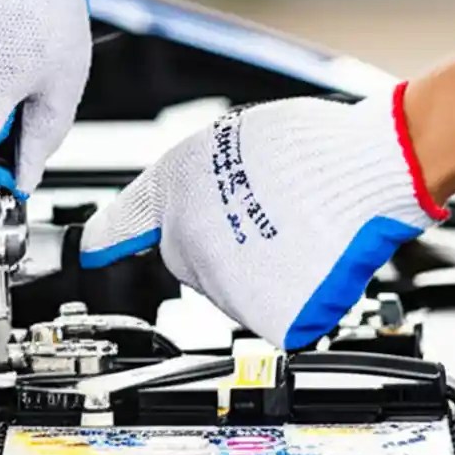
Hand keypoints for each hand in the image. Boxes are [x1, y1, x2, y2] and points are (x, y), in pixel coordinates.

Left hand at [81, 84, 449, 349]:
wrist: (366, 168)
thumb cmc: (312, 147)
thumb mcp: (230, 141)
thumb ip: (197, 180)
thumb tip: (187, 203)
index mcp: (172, 191)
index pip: (120, 226)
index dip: (105, 240)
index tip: (88, 253)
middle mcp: (184, 241)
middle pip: (190, 262)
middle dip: (219, 246)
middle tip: (265, 215)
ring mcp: (221, 283)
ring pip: (231, 289)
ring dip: (256, 270)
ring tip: (293, 228)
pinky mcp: (261, 313)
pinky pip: (271, 312)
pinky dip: (292, 296)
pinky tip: (310, 261)